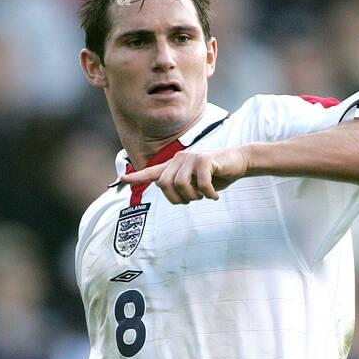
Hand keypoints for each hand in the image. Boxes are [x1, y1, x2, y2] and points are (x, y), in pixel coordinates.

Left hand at [121, 145, 250, 203]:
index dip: (137, 177)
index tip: (120, 179)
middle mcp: (179, 159)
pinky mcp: (205, 159)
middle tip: (193, 200)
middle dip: (177, 199)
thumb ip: (182, 188)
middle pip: (164, 185)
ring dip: (193, 197)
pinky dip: (208, 194)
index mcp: (175, 166)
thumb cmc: (216, 175)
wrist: (238, 162)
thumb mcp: (196, 184)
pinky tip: (214, 196)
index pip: (152, 172)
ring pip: (180, 185)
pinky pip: (200, 184)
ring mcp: (192, 157)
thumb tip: (172, 194)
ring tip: (204, 196)